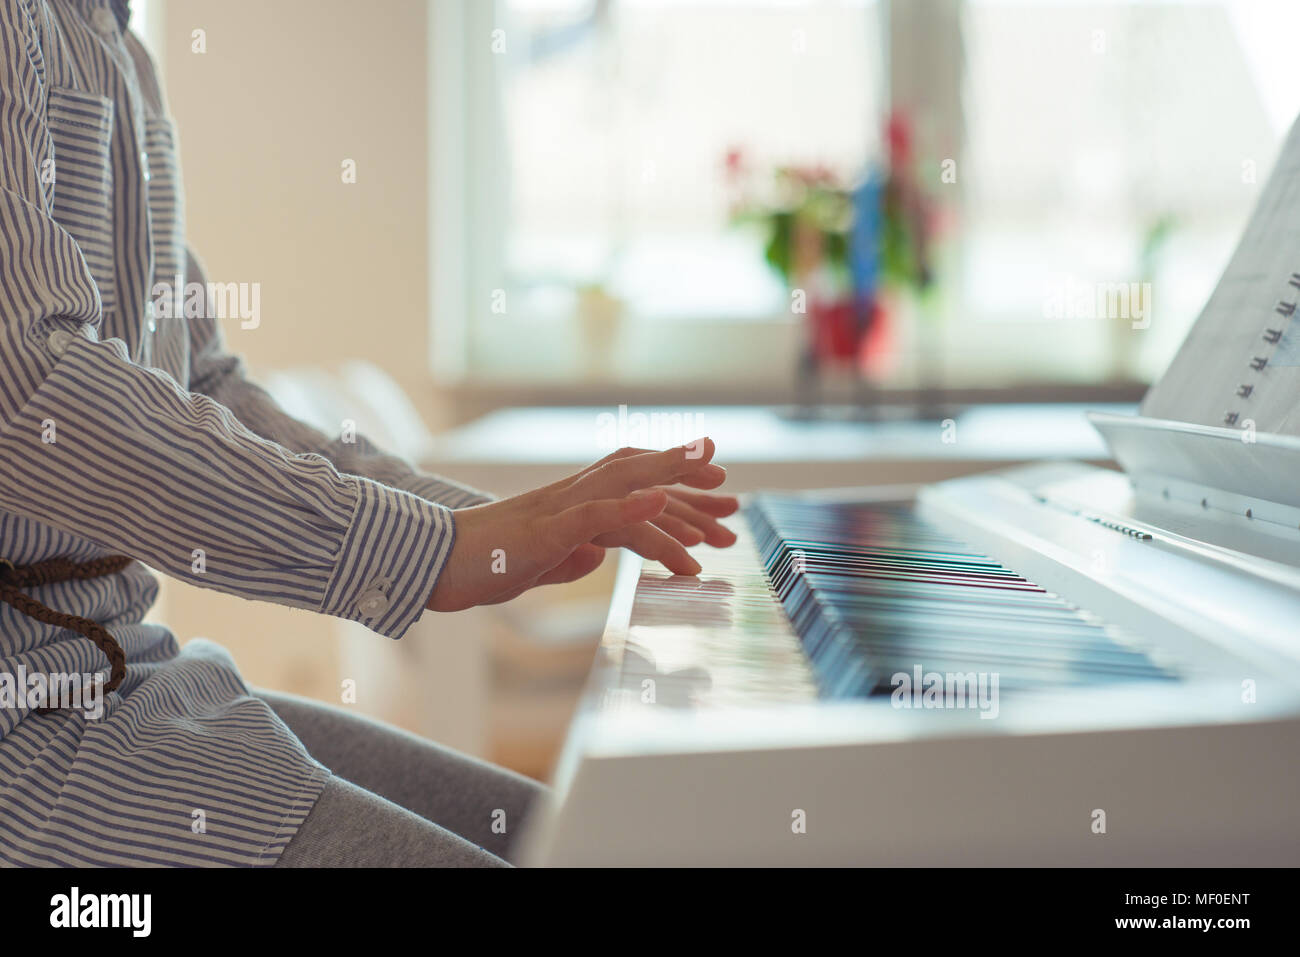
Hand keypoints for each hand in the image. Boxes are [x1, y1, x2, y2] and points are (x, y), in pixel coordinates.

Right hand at [427, 439, 737, 611]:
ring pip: (623, 482)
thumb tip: (597, 555)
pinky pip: (592, 514)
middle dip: (689, 480)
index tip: (717, 501)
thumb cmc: (480, 567)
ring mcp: (557, 509)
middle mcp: (569, 496)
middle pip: (638, 472)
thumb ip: (569, 556)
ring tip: (716, 485)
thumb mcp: (537, 565)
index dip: (677, 490)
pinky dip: (630, 507)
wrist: (432, 566)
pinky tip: (661, 502)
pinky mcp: (542, 531)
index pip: (633, 487)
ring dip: (673, 480)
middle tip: (734, 499)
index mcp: (571, 505)